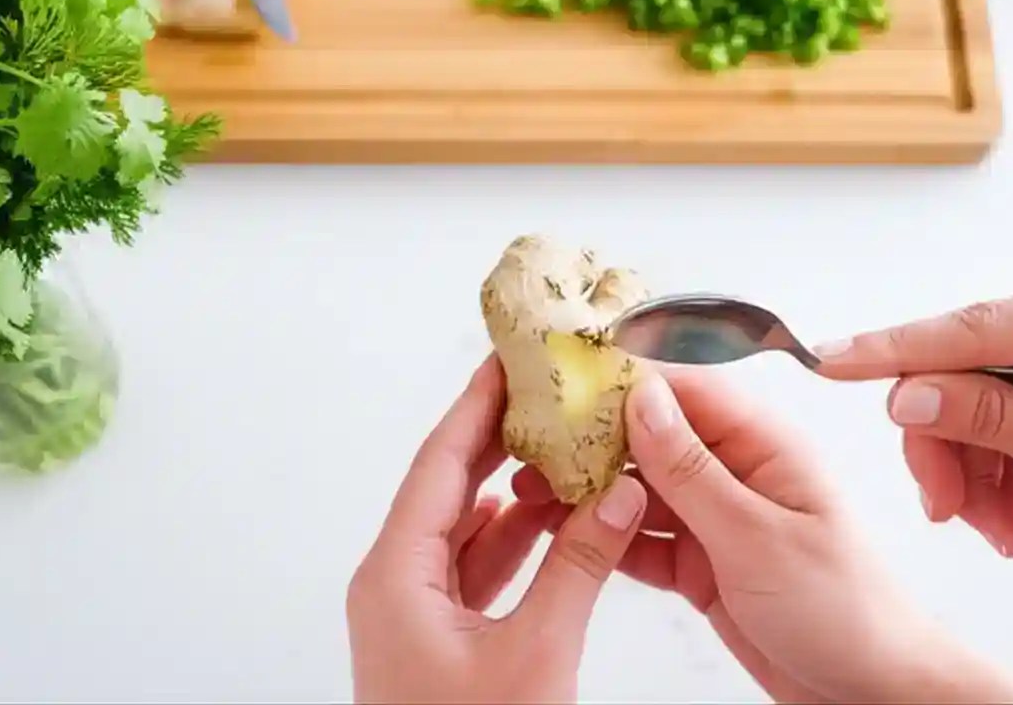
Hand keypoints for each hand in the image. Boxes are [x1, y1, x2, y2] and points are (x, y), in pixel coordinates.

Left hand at [346, 355, 647, 703]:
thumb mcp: (534, 654)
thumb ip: (577, 568)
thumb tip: (617, 495)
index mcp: (395, 574)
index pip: (439, 463)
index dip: (477, 405)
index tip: (509, 357)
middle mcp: (395, 582)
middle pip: (449, 487)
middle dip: (499, 438)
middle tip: (544, 389)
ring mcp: (414, 612)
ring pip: (467, 530)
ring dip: (515, 492)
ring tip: (565, 447)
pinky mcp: (440, 639)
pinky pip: (477, 569)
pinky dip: (517, 542)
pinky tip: (557, 519)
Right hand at [514, 367, 1012, 702]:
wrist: (871, 694)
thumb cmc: (843, 610)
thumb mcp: (756, 536)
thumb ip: (691, 470)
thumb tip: (642, 397)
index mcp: (764, 446)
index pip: (684, 388)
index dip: (623, 375)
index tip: (564, 372)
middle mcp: (735, 472)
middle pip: (650, 434)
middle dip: (591, 435)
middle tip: (529, 437)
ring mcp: (714, 518)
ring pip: (638, 487)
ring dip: (590, 488)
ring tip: (533, 485)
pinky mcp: (699, 563)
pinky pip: (641, 538)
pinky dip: (606, 536)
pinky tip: (566, 532)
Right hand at [813, 293, 1012, 556]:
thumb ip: (990, 414)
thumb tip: (911, 398)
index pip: (957, 332)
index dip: (884, 350)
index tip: (824, 361)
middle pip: (960, 382)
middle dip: (947, 453)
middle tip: (951, 506)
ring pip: (978, 415)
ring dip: (976, 478)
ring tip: (1003, 529)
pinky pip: (1008, 429)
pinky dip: (1005, 475)